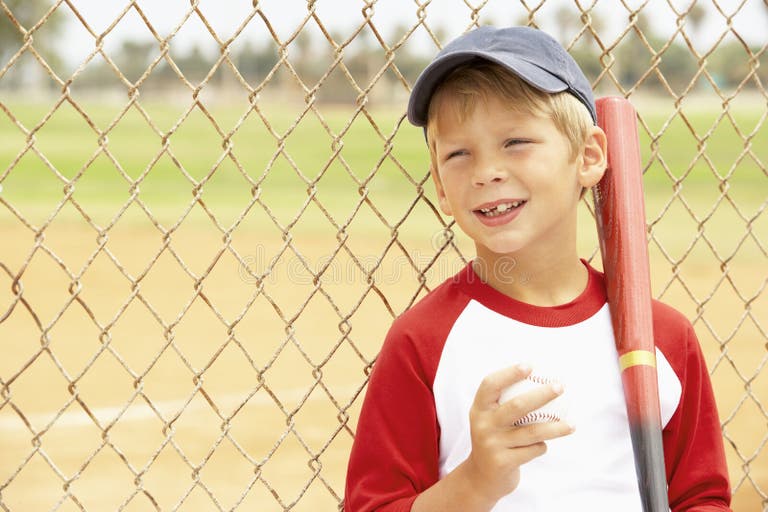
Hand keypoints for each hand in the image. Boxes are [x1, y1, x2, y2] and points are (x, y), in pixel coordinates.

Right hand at [462, 364, 573, 503]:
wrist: (481, 477)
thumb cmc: (494, 439)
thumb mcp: (490, 419)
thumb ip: (505, 403)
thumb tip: (539, 379)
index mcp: (479, 409)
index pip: (490, 384)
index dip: (509, 373)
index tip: (530, 366)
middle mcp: (483, 424)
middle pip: (517, 406)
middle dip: (542, 394)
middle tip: (560, 387)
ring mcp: (492, 444)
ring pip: (532, 431)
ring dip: (556, 427)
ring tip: (572, 424)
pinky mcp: (503, 462)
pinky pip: (533, 450)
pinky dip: (542, 446)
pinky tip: (545, 444)